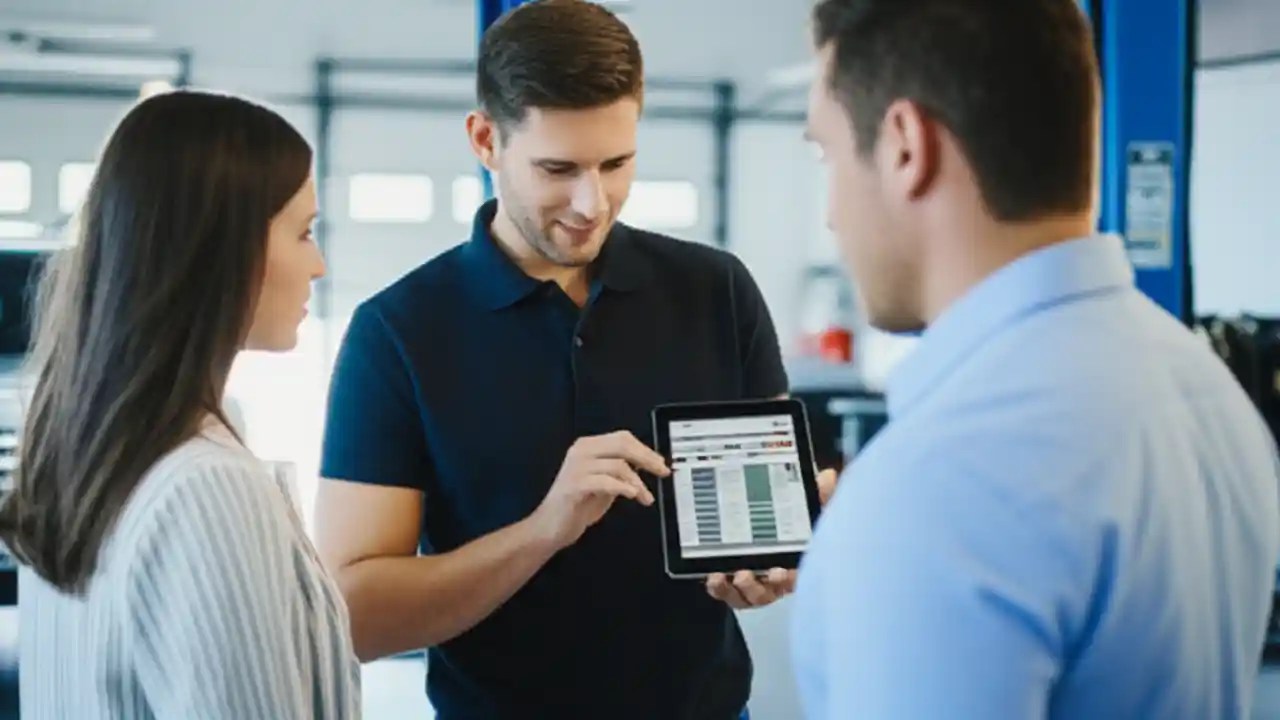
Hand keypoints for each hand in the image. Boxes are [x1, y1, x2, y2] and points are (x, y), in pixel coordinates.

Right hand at [531, 431, 668, 550]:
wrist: (550, 527)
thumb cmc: (577, 505)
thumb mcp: (605, 482)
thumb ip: (620, 470)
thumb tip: (647, 463)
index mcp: (587, 447)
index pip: (622, 438)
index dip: (645, 449)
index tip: (660, 462)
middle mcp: (581, 452)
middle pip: (622, 445)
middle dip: (647, 459)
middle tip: (662, 472)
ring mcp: (576, 468)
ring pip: (617, 465)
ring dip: (637, 482)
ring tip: (645, 496)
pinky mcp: (574, 486)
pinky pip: (605, 481)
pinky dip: (622, 487)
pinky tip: (632, 495)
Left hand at [706, 468, 840, 609]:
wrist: (765, 520)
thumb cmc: (793, 522)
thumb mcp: (808, 507)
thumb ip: (821, 494)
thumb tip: (828, 477)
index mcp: (795, 564)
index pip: (796, 577)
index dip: (790, 578)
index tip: (782, 571)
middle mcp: (774, 580)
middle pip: (769, 591)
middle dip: (759, 586)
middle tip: (750, 574)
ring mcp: (752, 583)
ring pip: (746, 595)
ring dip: (738, 588)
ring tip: (734, 574)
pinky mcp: (731, 583)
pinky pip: (725, 591)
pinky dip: (719, 588)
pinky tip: (714, 577)